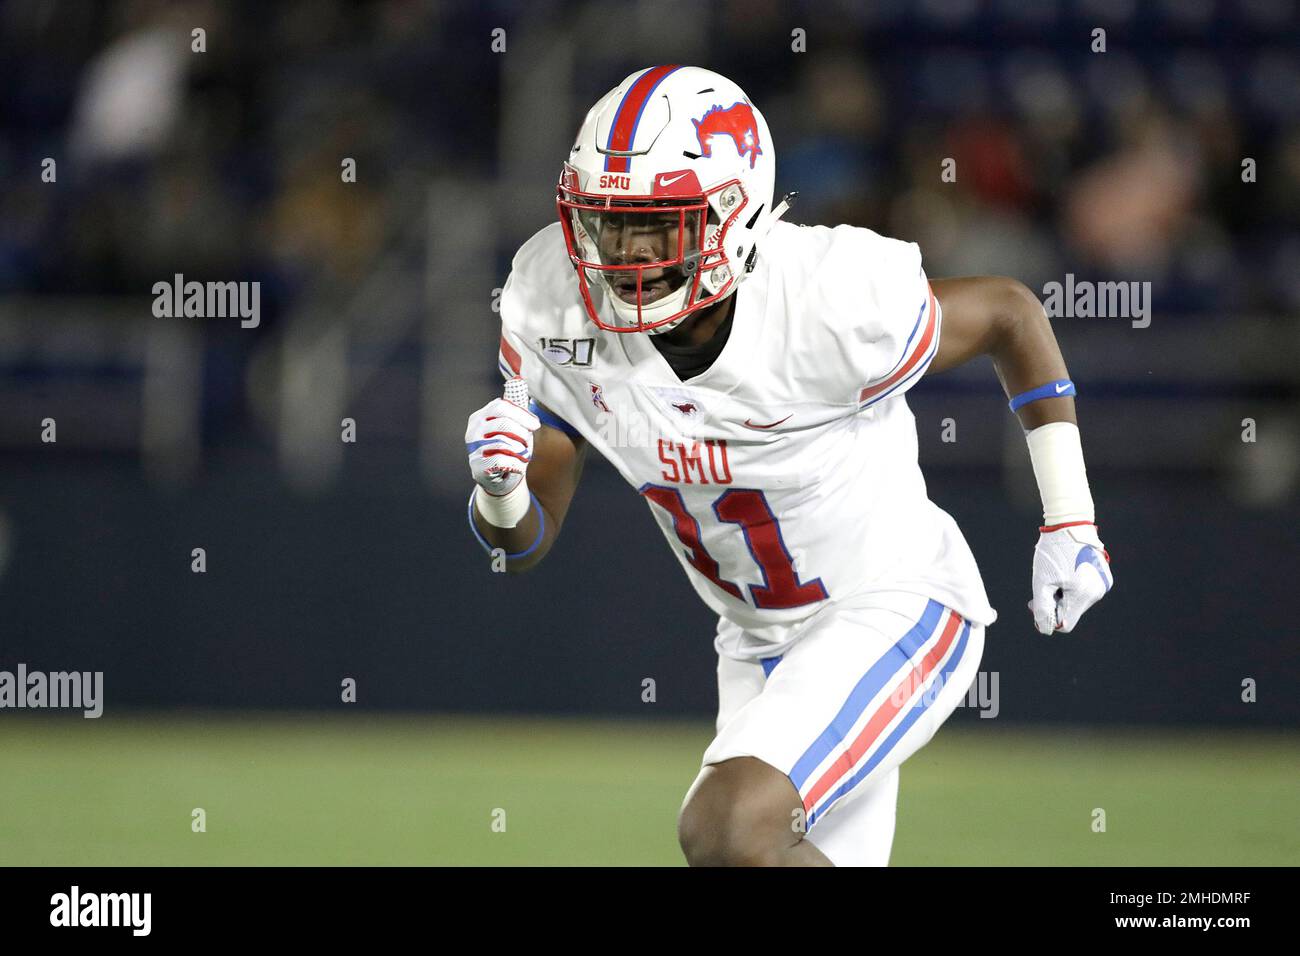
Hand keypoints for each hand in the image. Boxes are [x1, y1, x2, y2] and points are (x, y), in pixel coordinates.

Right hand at [465, 378, 538, 495]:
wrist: (500, 478)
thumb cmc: (509, 448)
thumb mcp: (513, 425)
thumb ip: (515, 406)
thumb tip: (519, 379)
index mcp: (481, 416)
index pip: (500, 407)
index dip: (521, 414)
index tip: (535, 424)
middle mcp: (473, 430)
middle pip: (503, 423)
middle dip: (522, 433)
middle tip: (528, 442)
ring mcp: (473, 448)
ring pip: (504, 442)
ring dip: (520, 450)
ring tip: (522, 455)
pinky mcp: (477, 466)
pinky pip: (502, 460)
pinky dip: (516, 463)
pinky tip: (517, 465)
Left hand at [1029, 523, 1112, 633]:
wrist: (1070, 524)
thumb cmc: (1053, 552)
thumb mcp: (1041, 581)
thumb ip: (1041, 608)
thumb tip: (1045, 629)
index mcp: (1083, 595)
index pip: (1065, 624)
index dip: (1048, 619)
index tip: (1036, 605)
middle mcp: (1097, 593)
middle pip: (1071, 612)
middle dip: (1055, 604)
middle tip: (1041, 588)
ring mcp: (1103, 584)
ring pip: (1077, 601)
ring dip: (1063, 594)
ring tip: (1055, 575)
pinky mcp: (1104, 576)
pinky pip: (1084, 590)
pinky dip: (1072, 586)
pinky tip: (1066, 570)